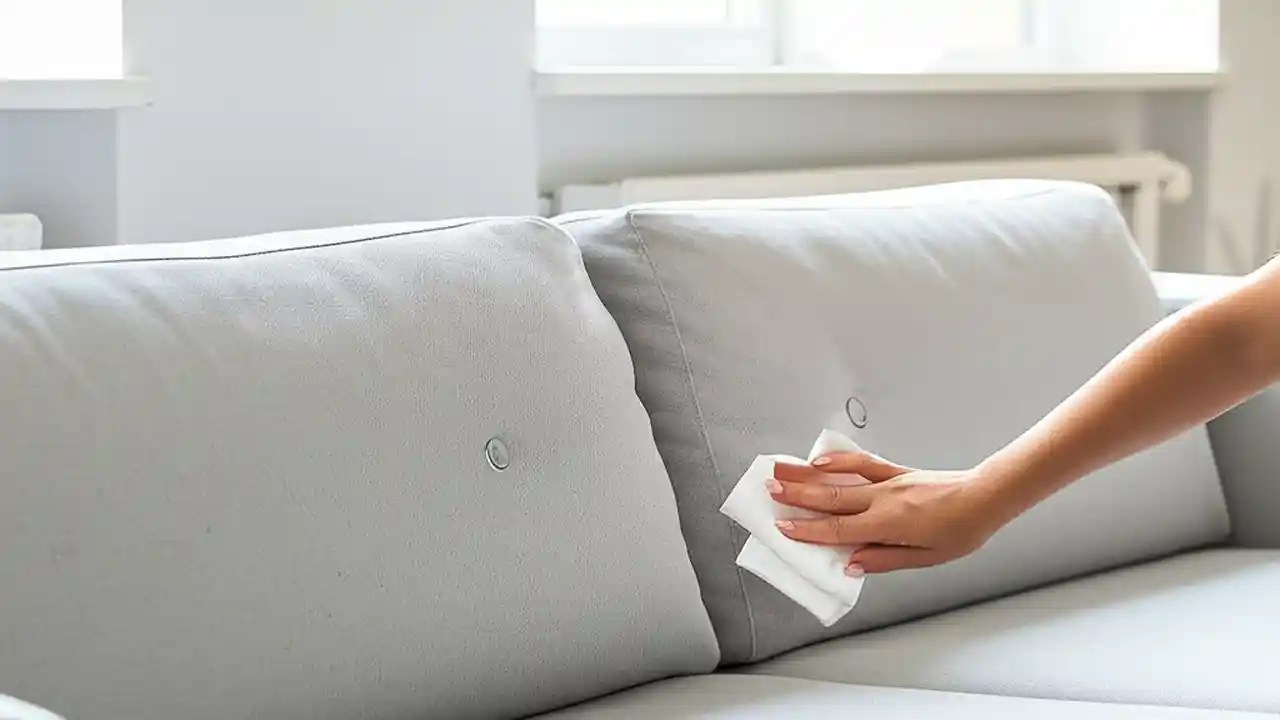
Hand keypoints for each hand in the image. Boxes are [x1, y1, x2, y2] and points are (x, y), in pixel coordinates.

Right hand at [767, 451, 1014, 574]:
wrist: (986, 497)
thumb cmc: (960, 531)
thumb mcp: (925, 558)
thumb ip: (885, 559)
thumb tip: (850, 564)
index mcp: (888, 524)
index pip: (838, 529)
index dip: (808, 530)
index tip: (782, 528)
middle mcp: (882, 499)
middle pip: (831, 497)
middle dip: (797, 495)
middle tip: (768, 489)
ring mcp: (887, 482)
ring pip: (840, 478)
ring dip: (809, 473)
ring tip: (782, 468)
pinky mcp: (895, 471)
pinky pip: (862, 464)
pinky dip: (839, 461)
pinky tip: (821, 460)